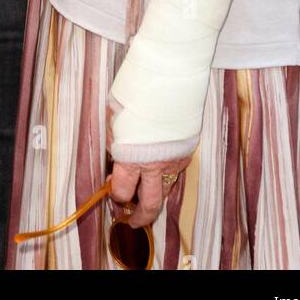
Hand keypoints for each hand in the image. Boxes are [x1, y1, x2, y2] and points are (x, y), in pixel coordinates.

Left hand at [105, 95, 192, 228]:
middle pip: (151, 206)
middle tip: (132, 221)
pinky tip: (157, 165)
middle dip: (140, 218)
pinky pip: (175, 171)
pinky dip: (165, 174)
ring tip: (143, 193)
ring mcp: (174, 160)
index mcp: (133, 157)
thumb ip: (114, 144)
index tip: (113, 193)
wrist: (168, 78)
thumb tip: (114, 161)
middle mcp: (156, 164)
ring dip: (154, 195)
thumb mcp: (114, 118)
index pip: (123, 192)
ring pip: (165, 190)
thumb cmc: (136, 95)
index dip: (115, 196)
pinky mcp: (187, 151)